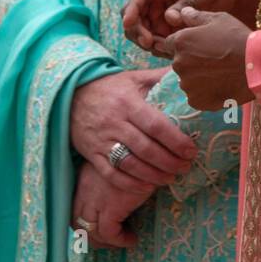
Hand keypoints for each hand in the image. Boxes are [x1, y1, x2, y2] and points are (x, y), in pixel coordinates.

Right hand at [70, 69, 197, 190]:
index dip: (175, 140)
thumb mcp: (134, 78)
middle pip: (145, 148)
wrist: (70, 95)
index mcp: (128, 103)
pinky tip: (147, 187)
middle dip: (169, 161)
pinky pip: (111, 174)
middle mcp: (114, 123)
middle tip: (186, 167)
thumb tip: (188, 74)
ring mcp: (101, 140)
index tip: (191, 150)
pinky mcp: (92, 154)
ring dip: (153, 175)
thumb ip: (159, 78)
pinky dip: (130, 184)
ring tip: (171, 178)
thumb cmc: (110, 88)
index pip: (155, 125)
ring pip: (130, 164)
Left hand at [71, 161, 153, 249]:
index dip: (84, 226)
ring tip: (123, 241)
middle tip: (110, 242)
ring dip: (106, 242)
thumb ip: (109, 180)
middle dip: (92, 238)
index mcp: (84, 179)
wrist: (146, 149)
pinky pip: (110, 233)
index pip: (74, 210)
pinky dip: (120, 241)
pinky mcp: (112, 206)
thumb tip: (115, 198)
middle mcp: (85, 190)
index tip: (100, 231)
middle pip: (77, 224)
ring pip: (91, 232)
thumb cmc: (136, 155)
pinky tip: (132, 238)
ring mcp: (96, 199)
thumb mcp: (116, 165)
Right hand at [122, 0, 260, 55]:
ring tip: (164, 49)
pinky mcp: (162, 27)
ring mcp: (157, 12)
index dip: (131, 8)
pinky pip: (153, 39)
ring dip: (146, 41)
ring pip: (140, 29)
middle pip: (133, 14)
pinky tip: (170, 52)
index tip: (128, 22)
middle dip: (137, 29)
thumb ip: (188, 4)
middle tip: (149, 43)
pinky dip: (157, 47)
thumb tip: (169, 18)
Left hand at [154, 7, 252, 112]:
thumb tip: (182, 13)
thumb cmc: (238, 38)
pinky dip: (205, 92)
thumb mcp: (219, 19)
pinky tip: (221, 85)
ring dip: (198, 77)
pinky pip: (196, 96)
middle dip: (191, 60)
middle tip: (214, 59)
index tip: (199, 46)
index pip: (170, 43)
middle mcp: (178, 64)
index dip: (185, 44)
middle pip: (179, 62)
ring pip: (187, 80)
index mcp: (180, 42)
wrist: (257, 66)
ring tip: (220, 73)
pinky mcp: (196, 101)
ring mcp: (186, 84)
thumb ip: (196, 16)